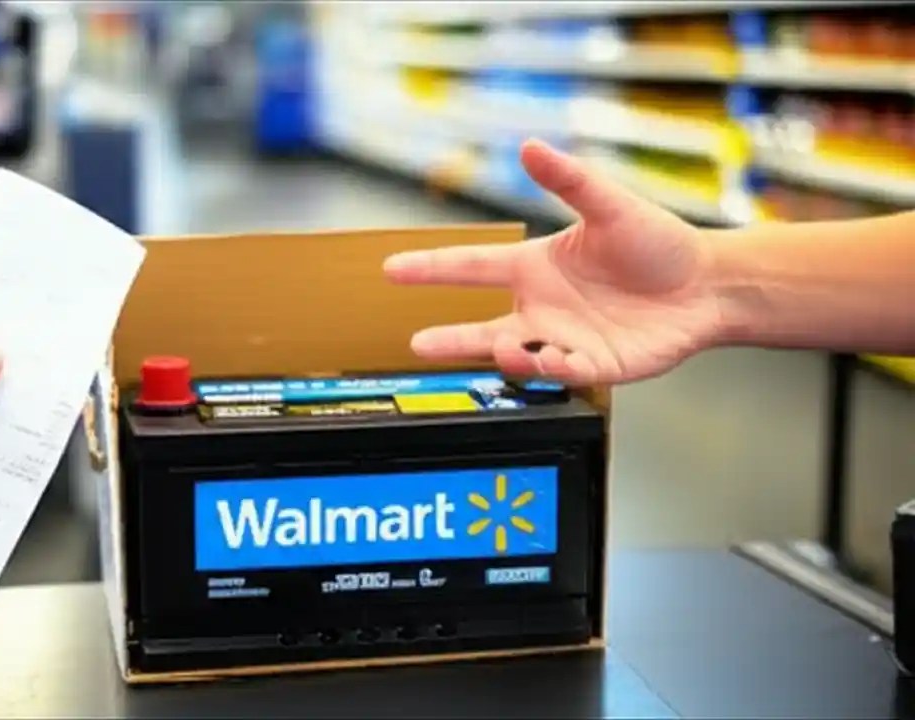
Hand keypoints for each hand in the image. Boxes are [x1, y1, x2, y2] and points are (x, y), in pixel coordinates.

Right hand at [383, 139, 724, 385]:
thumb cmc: (659, 244)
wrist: (709, 286)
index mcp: (535, 266)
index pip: (472, 266)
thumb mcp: (611, 205)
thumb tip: (530, 146)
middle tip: (417, 344)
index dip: (431, 267)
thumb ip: (569, 180)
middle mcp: (542, 307)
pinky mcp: (593, 366)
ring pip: (517, 356)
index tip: (392, 267)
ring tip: (504, 349)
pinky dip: (552, 368)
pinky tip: (558, 357)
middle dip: (448, 340)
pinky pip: (561, 373)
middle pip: (481, 327)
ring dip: (505, 356)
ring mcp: (564, 340)